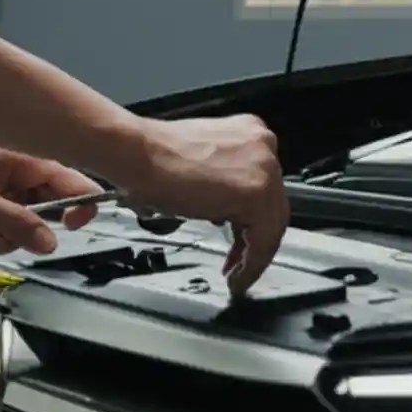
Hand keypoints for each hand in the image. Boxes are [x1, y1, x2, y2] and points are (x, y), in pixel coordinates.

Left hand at [0, 131, 101, 254]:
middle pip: (44, 212)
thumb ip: (13, 222)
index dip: (80, 205)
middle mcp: (19, 172)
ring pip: (18, 225)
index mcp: (26, 159)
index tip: (70, 228)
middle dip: (18, 232)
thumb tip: (51, 244)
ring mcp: (0, 187)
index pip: (73, 182)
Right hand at [122, 114, 287, 295]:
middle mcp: (264, 146)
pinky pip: (263, 239)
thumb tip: (232, 211)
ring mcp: (264, 168)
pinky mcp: (256, 193)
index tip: (243, 243)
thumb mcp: (204, 164)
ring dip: (254, 255)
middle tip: (239, 265)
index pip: (265, 188)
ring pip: (272, 224)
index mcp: (252, 136)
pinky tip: (236, 275)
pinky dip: (251, 262)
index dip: (254, 222)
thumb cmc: (155, 159)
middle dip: (256, 241)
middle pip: (273, 207)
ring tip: (235, 274)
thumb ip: (227, 180)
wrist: (138, 154)